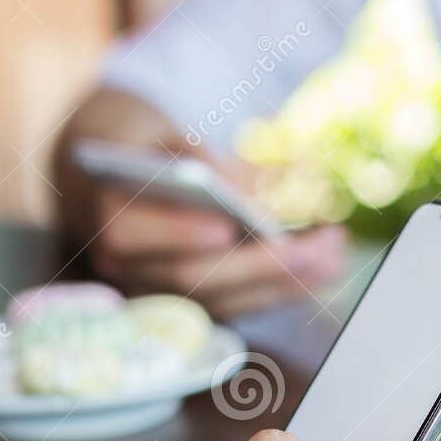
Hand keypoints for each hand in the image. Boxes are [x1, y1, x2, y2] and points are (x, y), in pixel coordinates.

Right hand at [87, 150, 345, 319]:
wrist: (110, 177)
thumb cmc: (138, 146)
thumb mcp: (160, 134)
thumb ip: (196, 158)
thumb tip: (250, 193)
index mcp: (106, 218)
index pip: (132, 236)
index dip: (178, 234)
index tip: (226, 226)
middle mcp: (124, 268)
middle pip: (191, 278)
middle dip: (260, 265)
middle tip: (319, 248)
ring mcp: (154, 293)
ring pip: (219, 300)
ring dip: (282, 283)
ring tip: (333, 257)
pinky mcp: (182, 304)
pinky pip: (232, 305)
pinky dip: (276, 291)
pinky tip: (318, 272)